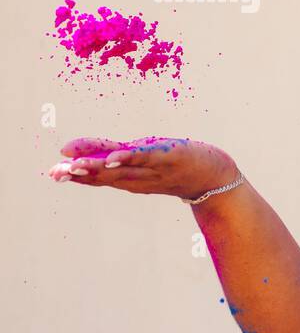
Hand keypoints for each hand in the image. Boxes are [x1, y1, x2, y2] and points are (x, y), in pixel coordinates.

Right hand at [46, 136, 239, 200]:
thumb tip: (86, 154)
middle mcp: (139, 177)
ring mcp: (154, 168)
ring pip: (123, 168)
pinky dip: (131, 158)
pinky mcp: (171, 157)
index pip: (99, 177)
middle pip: (106, 175)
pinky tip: (116, 158)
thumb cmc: (175, 168)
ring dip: (99, 166)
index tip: (53, 173)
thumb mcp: (142, 163)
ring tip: (77, 165)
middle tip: (56, 171)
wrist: (214, 177)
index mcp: (129, 178)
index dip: (76, 176)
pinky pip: (148, 158)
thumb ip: (115, 157)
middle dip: (80, 172)